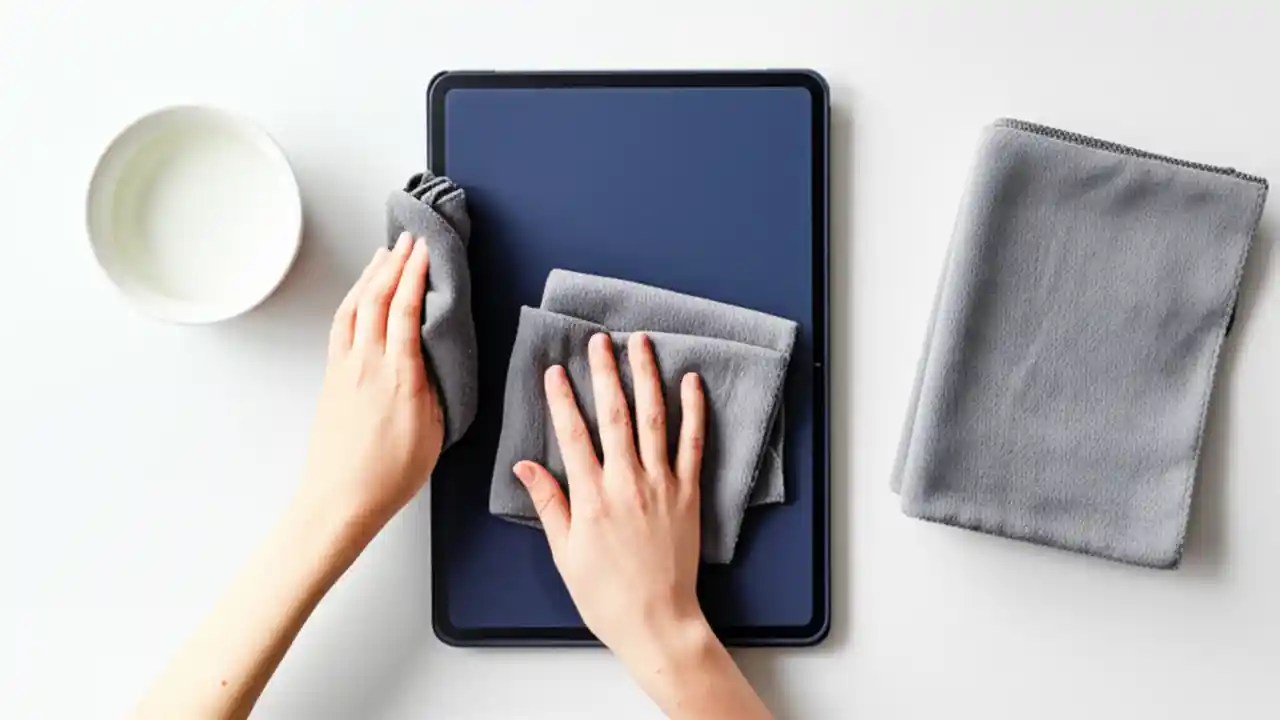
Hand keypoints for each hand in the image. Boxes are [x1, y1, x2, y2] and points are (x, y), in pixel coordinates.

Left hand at [299, 232, 442, 537]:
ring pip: (354, 308)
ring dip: (369, 276)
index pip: (406, 310)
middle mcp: (367, 365)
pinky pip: (341, 326)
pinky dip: (352, 301)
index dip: (415, 275)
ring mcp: (344, 369)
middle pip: (377, 299)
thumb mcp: (433, 432)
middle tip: (408, 239)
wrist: (339, 500)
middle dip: (393, 263)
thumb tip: (434, 358)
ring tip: (383, 255)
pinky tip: (359, 295)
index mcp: (400, 376)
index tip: (425, 250)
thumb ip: (435, 388)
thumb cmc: (390, 475)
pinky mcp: (331, 378)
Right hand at [514, 333, 705, 655]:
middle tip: (600, 341)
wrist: (657, 621)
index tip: (555, 370)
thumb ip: (549, 503)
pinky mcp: (689, 493)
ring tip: (641, 344)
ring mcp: (662, 485)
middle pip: (615, 415)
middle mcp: (627, 483)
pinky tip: (690, 382)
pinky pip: (692, 443)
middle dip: (605, 372)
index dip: (562, 399)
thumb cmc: (607, 595)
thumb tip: (525, 466)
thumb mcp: (565, 553)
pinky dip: (693, 410)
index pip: (573, 434)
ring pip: (654, 419)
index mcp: (592, 498)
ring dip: (646, 377)